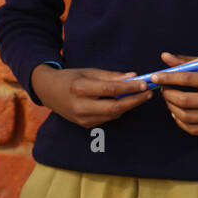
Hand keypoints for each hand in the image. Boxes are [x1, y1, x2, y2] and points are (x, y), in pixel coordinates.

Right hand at [30, 63, 151, 128]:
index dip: (129, 87)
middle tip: (148, 93)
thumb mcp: (89, 72)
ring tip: (141, 95)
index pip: (110, 90)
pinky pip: (107, 118)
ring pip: (112, 115)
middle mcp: (80, 106)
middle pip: (114, 107)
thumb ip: (112, 76)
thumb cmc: (71, 78)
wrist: (48, 92)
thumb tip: (134, 77)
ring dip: (129, 105)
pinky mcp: (84, 125)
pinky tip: (125, 102)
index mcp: (80, 88)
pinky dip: (118, 110)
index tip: (144, 83)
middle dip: (134, 101)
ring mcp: (81, 118)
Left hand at [153, 52, 197, 135]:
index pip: (187, 78)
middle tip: (163, 89)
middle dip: (168, 95)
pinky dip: (179, 120)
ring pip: (185, 116)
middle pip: (184, 100)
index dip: (168, 77)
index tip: (155, 76)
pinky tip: (177, 112)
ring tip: (170, 99)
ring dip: (171, 107)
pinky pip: (192, 128)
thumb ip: (186, 61)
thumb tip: (164, 57)